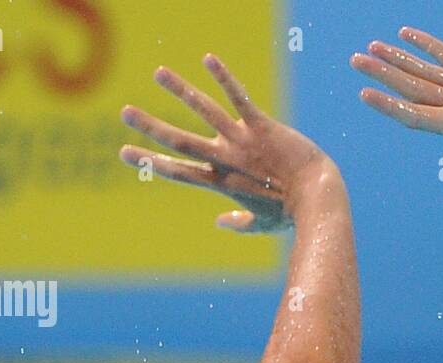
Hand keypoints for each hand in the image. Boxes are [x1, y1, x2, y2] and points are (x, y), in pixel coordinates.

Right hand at [120, 54, 331, 231]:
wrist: (317, 197)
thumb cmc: (292, 214)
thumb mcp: (262, 225)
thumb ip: (239, 223)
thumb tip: (219, 222)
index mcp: (221, 181)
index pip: (178, 170)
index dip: (150, 161)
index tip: (125, 152)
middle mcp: (226, 159)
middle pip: (180, 141)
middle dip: (151, 126)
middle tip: (125, 112)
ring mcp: (242, 142)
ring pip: (205, 111)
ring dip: (180, 90)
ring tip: (159, 72)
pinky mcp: (262, 127)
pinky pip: (240, 98)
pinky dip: (224, 78)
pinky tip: (208, 58)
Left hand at [351, 27, 442, 184]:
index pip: (416, 115)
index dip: (390, 105)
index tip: (364, 93)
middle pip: (411, 87)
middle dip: (383, 73)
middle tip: (354, 60)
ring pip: (424, 70)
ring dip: (397, 58)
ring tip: (371, 47)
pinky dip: (427, 44)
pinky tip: (405, 34)